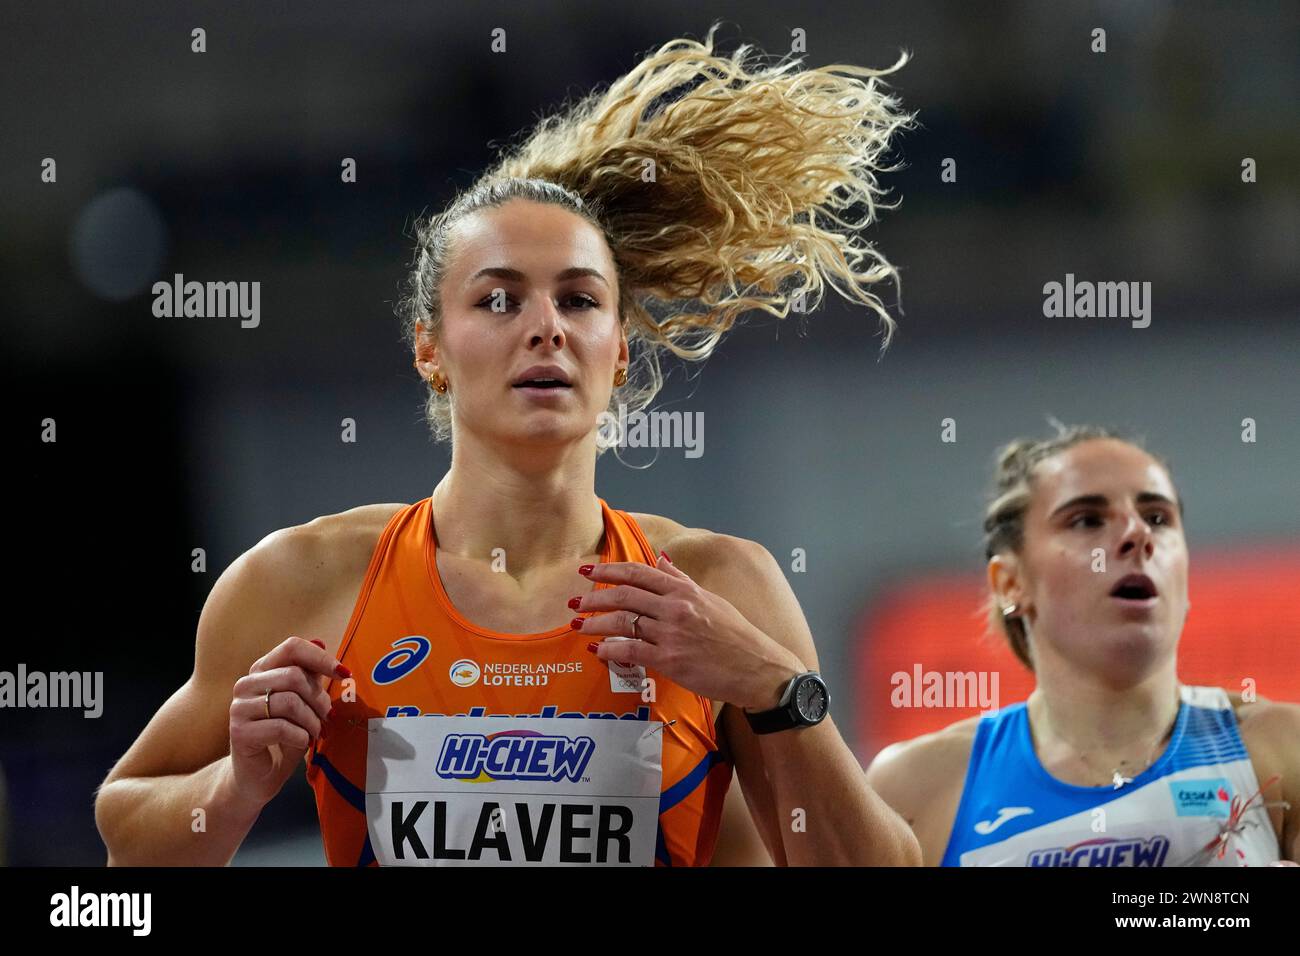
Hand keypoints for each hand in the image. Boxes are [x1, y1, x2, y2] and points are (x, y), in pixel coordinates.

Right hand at [227, 636, 346, 807]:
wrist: (257, 776)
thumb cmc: (284, 736)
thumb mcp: (303, 702)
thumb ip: (309, 676)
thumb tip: (322, 642)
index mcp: (263, 670)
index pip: (292, 647)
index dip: (321, 658)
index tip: (343, 674)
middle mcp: (246, 684)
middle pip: (294, 676)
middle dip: (319, 699)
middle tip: (327, 716)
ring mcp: (239, 708)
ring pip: (290, 702)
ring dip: (312, 721)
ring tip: (315, 732)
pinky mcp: (239, 732)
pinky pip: (281, 728)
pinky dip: (301, 736)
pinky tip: (302, 742)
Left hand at [571, 552, 804, 710]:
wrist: (758, 668)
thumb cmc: (738, 636)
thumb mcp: (711, 599)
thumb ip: (682, 579)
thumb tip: (662, 559)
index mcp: (684, 591)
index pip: (638, 573)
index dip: (609, 571)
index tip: (589, 572)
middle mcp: (675, 608)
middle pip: (625, 595)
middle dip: (595, 597)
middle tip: (576, 601)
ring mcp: (671, 634)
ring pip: (623, 622)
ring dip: (595, 623)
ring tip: (578, 625)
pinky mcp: (670, 660)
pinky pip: (631, 651)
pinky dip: (610, 649)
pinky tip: (597, 650)